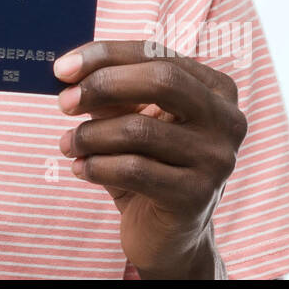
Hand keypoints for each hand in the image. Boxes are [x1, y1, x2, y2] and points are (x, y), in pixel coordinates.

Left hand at [54, 40, 246, 278]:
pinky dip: (97, 166)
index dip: (105, 55)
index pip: (156, 54)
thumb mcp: (133, 118)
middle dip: (103, 85)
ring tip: (70, 144)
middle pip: (162, 80)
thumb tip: (69, 72)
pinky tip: (82, 169)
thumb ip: (111, 91)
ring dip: (91, 135)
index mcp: (215, 88)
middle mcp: (226, 120)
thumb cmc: (149, 164)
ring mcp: (216, 159)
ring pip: (140, 129)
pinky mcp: (196, 196)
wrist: (168, 234)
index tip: (62, 68)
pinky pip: (134, 170)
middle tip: (64, 102)